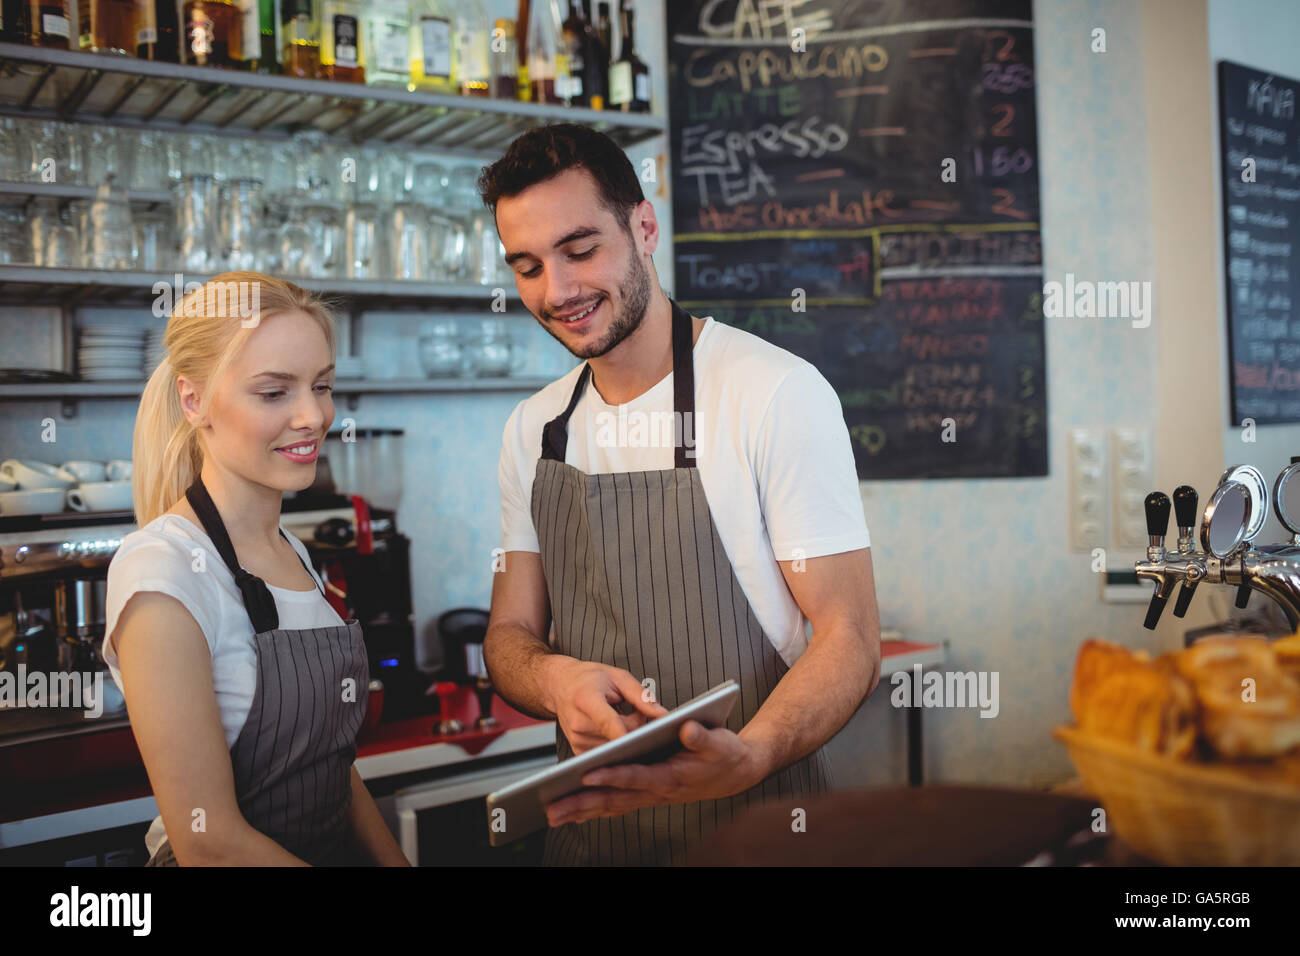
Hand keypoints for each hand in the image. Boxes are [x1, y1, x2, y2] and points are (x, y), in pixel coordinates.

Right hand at [543, 657, 667, 754]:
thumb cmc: (589, 678)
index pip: (607, 720)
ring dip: (626, 735)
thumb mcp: (617, 677)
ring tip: (619, 715)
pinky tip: (613, 728)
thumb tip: (663, 714)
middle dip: (636, 725)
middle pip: (619, 736)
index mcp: (586, 699)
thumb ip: (641, 696)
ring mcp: (577, 740)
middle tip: (633, 708)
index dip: (623, 732)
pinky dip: (616, 743)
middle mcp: (578, 723)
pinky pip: (608, 754)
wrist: (560, 686)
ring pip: (617, 747)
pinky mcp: (579, 752)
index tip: (637, 740)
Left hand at [544, 720, 769, 825]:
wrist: (738, 772)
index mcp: (672, 776)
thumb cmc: (727, 754)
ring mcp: (652, 795)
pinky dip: (595, 809)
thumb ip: (702, 736)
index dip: (612, 776)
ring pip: (612, 806)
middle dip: (582, 804)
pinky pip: (617, 804)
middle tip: (553, 810)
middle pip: (615, 799)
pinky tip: (575, 812)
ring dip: (582, 811)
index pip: (636, 777)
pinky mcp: (649, 793)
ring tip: (552, 816)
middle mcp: (658, 790)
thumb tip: (686, 728)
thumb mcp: (720, 741)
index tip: (587, 774)